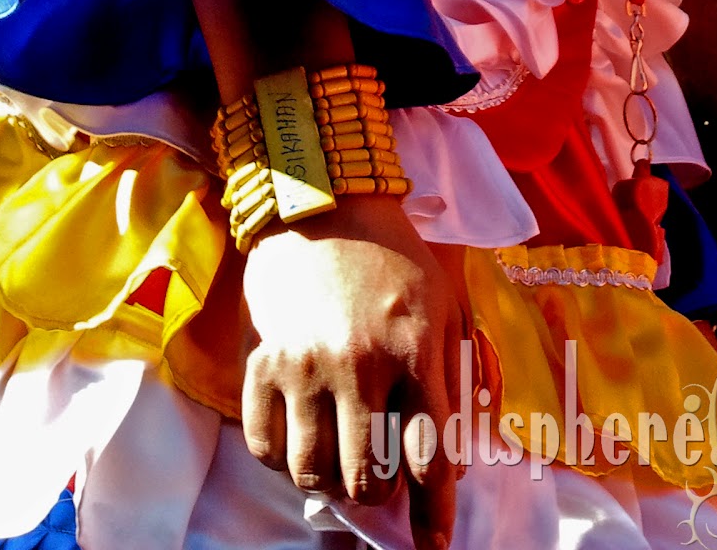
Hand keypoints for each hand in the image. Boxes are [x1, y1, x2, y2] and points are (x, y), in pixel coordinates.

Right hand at [241, 195, 463, 549]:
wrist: (321, 200)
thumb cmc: (392, 256)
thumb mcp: (442, 304)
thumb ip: (454, 379)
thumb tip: (455, 461)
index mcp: (413, 349)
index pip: (429, 457)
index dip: (434, 513)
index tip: (434, 544)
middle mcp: (359, 363)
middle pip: (366, 479)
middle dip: (378, 493)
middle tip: (379, 477)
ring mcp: (305, 363)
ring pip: (313, 473)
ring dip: (330, 481)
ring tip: (340, 459)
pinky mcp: (261, 358)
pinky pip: (264, 446)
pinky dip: (282, 460)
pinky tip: (301, 439)